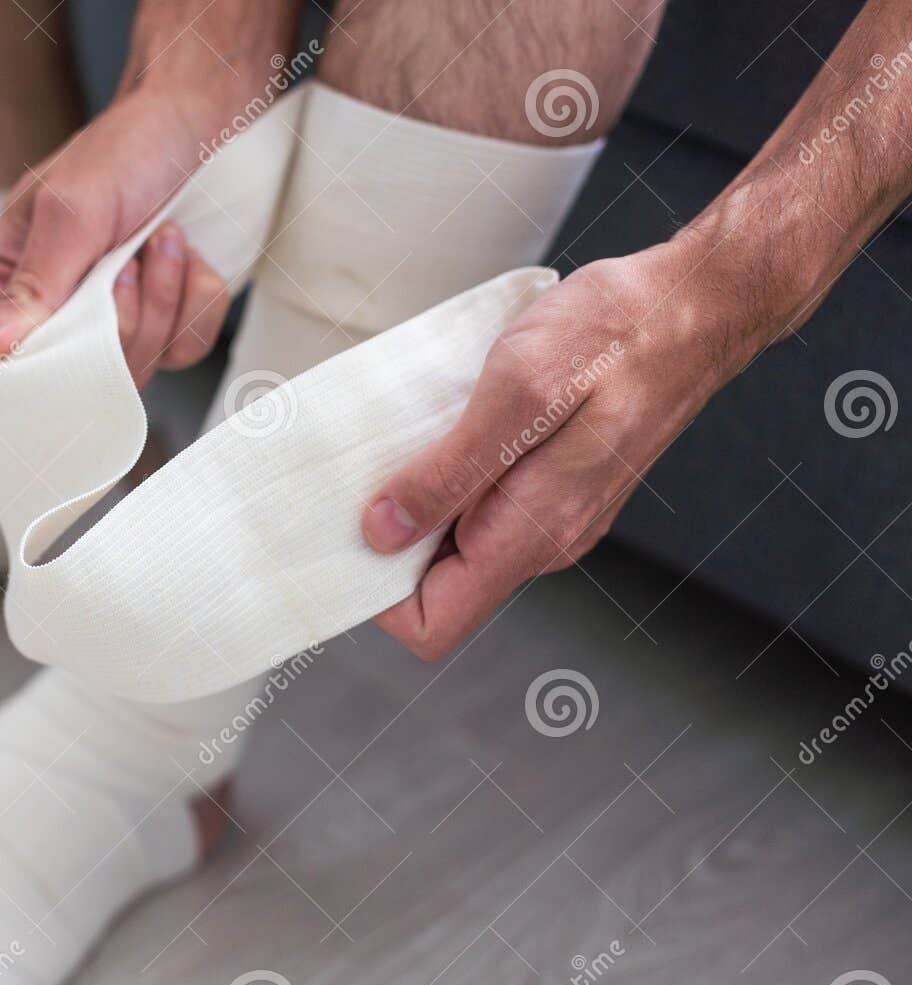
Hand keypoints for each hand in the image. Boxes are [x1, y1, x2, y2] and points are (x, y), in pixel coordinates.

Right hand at [0, 86, 232, 386]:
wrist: (194, 123)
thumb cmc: (124, 150)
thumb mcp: (70, 211)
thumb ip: (31, 287)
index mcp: (7, 278)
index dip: (12, 376)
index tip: (56, 361)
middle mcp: (56, 308)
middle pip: (74, 377)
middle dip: (119, 320)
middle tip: (126, 262)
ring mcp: (112, 320)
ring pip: (136, 366)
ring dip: (163, 299)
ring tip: (160, 241)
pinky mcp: (164, 324)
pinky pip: (184, 350)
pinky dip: (197, 301)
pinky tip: (186, 258)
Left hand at [362, 239, 767, 659]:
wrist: (693, 305)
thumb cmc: (616, 336)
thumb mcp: (517, 394)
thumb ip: (448, 472)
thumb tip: (383, 532)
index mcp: (530, 533)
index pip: (433, 623)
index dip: (379, 597)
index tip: (347, 536)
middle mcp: (542, 540)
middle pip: (437, 586)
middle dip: (390, 541)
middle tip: (360, 474)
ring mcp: (551, 515)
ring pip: (456, 542)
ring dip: (419, 501)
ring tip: (404, 439)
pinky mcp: (554, 484)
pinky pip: (482, 504)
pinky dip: (449, 475)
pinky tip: (444, 425)